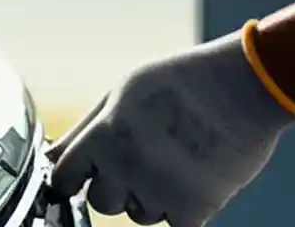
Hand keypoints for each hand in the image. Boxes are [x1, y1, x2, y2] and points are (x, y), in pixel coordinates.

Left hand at [46, 31, 294, 225]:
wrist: (241, 86)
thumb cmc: (179, 81)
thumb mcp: (120, 93)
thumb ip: (85, 129)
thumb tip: (54, 154)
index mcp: (102, 137)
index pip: (63, 178)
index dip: (69, 178)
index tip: (77, 176)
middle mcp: (126, 169)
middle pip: (101, 202)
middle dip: (113, 187)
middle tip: (137, 161)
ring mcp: (160, 192)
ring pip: (140, 215)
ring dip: (149, 198)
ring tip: (171, 163)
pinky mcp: (196, 208)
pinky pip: (175, 226)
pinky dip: (182, 211)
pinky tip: (189, 184)